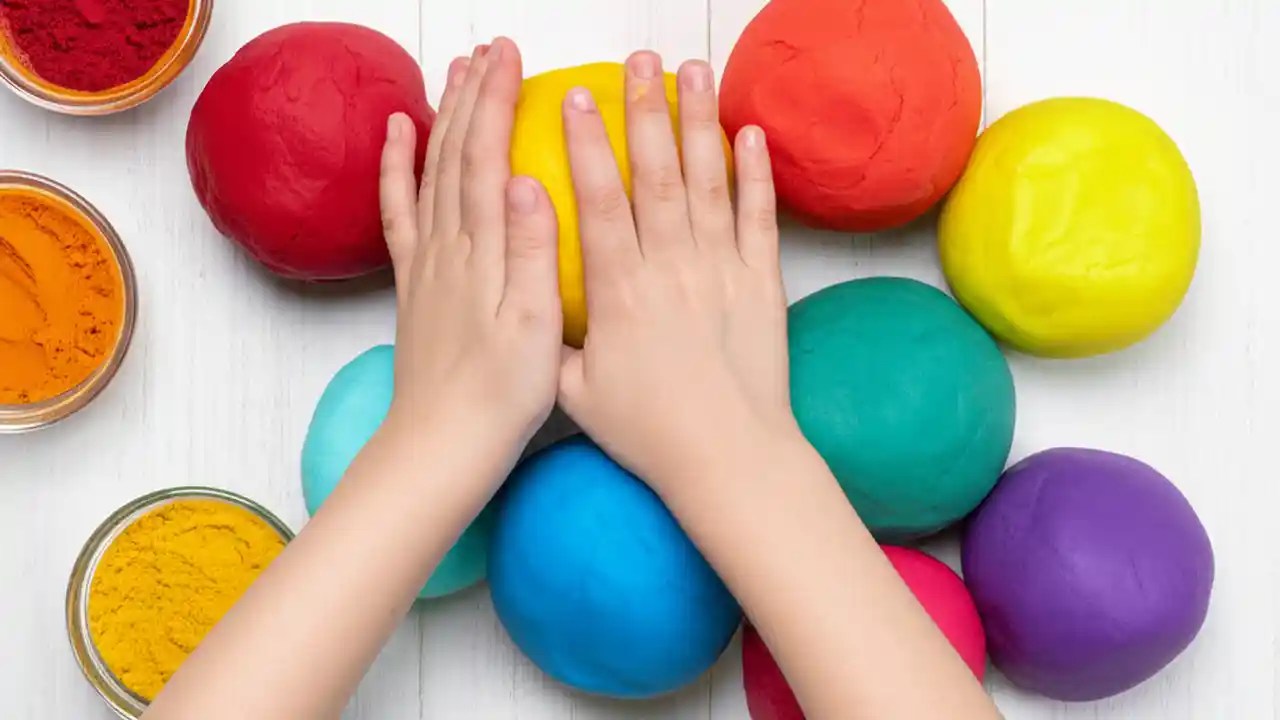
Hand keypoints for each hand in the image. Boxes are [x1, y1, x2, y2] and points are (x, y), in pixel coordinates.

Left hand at [379, 38, 560, 451]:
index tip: (512, 56)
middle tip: (493, 49)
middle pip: (456, 152)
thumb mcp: (536, 325)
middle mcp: (447, 246)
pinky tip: (399, 135)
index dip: (498, 100)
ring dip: (443, 117)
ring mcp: (426, 263)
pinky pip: (398, 212)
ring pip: (430, 171)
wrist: (443, 444)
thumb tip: (526, 178)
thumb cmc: (501, 394)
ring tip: (457, 72)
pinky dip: (395, 168)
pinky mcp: (415, 284)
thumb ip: (532, 250)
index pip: (487, 156)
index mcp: (483, 251)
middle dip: (474, 94)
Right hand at [557, 51, 794, 491]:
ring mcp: (722, 271)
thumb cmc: (649, 433)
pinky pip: (760, 219)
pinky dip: (757, 174)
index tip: (578, 97)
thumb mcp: (576, 393)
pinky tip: (751, 133)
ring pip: (709, 183)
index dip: (588, 145)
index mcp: (621, 292)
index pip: (600, 202)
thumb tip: (524, 299)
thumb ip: (551, 341)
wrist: (729, 459)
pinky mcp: (762, 284)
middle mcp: (672, 269)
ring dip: (700, 123)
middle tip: (639, 61)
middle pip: (657, 175)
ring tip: (694, 71)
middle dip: (646, 111)